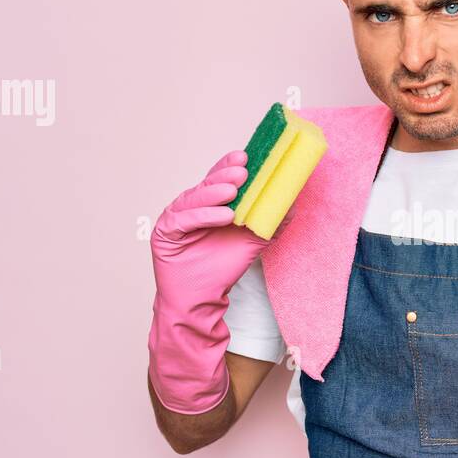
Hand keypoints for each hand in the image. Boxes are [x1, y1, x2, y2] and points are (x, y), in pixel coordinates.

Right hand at [146, 150, 293, 413]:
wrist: (201, 301)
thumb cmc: (220, 269)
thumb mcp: (251, 242)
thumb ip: (269, 223)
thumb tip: (293, 205)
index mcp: (207, 205)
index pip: (218, 180)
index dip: (230, 166)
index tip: (247, 156)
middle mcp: (189, 207)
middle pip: (206, 185)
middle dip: (224, 176)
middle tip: (243, 169)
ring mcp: (175, 219)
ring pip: (193, 199)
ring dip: (213, 193)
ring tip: (233, 189)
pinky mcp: (164, 234)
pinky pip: (184, 220)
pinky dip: (203, 216)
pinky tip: (222, 215)